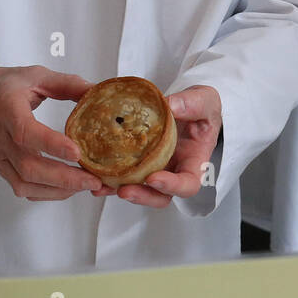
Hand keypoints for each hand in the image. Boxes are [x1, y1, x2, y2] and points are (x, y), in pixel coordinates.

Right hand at [0, 65, 101, 200]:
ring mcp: (0, 157)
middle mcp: (1, 138)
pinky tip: (67, 189)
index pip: (25, 132)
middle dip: (64, 178)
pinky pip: (22, 188)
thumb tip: (96, 91)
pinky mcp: (1, 167)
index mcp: (7, 110)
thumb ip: (66, 83)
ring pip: (25, 184)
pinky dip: (46, 194)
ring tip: (86, 185)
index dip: (51, 145)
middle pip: (29, 168)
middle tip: (93, 179)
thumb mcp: (34, 75)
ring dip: (58, 190)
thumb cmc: (0, 87)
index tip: (77, 152)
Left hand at [112, 85, 222, 208]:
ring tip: (101, 185)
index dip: (172, 186)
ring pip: (138, 190)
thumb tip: (171, 106)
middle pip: (160, 196)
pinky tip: (92, 172)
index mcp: (194, 163)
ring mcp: (154, 169)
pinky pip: (122, 175)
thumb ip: (193, 103)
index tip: (154, 178)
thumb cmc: (202, 109)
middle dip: (142, 196)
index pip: (188, 184)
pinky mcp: (137, 163)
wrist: (189, 108)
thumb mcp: (205, 101)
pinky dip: (107, 177)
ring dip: (119, 190)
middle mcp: (173, 172)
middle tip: (124, 190)